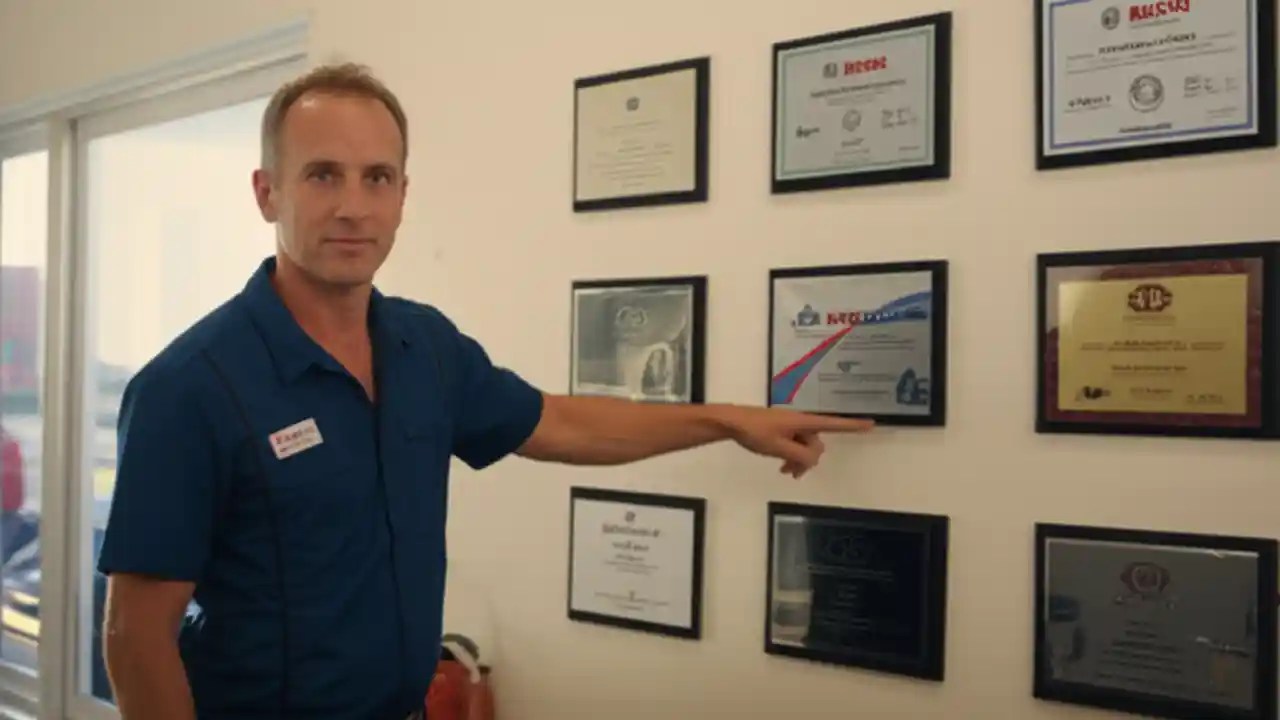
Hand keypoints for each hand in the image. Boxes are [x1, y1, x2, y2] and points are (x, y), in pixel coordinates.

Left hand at [721, 406, 873, 477]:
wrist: (732, 423)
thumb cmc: (755, 432)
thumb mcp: (778, 447)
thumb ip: (800, 456)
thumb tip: (814, 460)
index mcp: (803, 422)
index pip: (833, 424)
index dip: (853, 426)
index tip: (871, 424)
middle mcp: (800, 422)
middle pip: (816, 443)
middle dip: (808, 459)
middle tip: (792, 472)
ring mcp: (791, 426)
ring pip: (805, 447)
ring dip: (798, 461)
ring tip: (785, 472)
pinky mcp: (782, 431)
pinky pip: (795, 445)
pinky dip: (792, 456)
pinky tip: (782, 467)